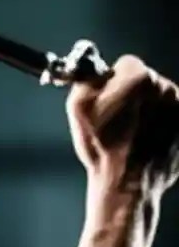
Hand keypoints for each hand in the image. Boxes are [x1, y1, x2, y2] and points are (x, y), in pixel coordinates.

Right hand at [67, 55, 178, 195]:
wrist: (128, 182)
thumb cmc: (102, 147)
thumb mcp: (77, 108)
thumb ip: (85, 78)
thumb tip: (91, 64)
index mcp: (139, 77)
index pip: (126, 64)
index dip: (113, 81)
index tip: (107, 100)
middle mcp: (165, 87)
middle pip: (146, 80)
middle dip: (133, 95)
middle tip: (118, 120)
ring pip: (160, 98)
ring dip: (148, 110)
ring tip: (133, 134)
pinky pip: (170, 116)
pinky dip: (160, 124)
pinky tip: (147, 141)